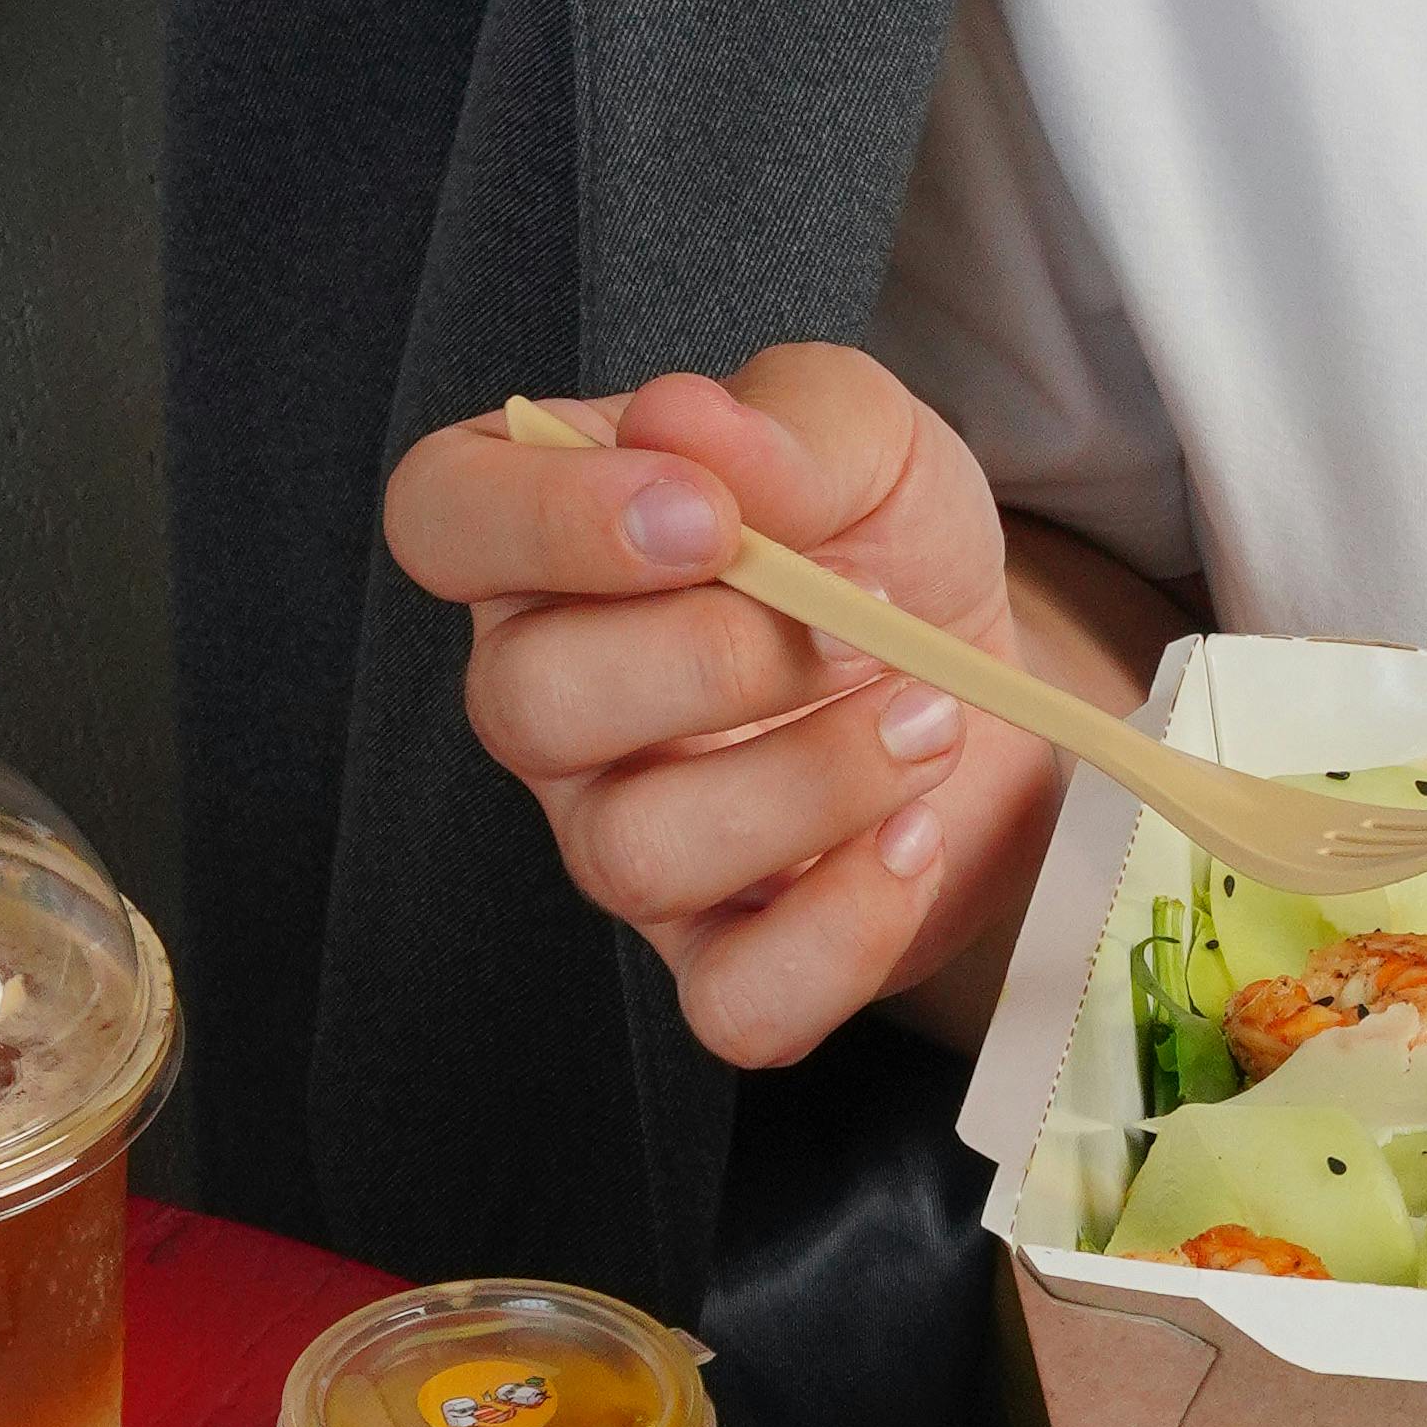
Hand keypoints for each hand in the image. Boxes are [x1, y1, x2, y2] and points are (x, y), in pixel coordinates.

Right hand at [382, 353, 1050, 1065]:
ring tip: (925, 717)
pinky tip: (913, 840)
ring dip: (803, 785)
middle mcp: (549, 702)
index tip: (707, 516)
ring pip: (630, 858)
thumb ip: (782, 423)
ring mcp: (619, 841)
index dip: (547, 522)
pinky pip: (731, 1004)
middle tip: (859, 621)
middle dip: (709, 663)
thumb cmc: (883, 539)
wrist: (986, 675)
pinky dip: (840, 932)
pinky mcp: (717, 960)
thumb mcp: (861, 432)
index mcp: (540, 539)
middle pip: (524, 708)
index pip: (440, 520)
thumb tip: (687, 421)